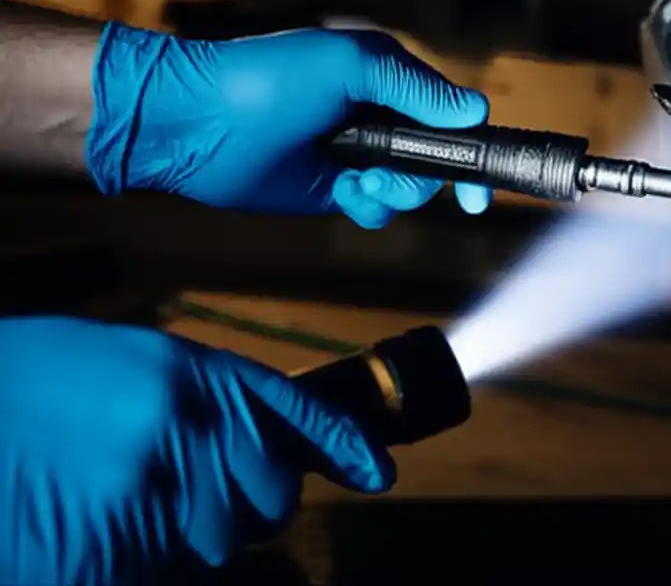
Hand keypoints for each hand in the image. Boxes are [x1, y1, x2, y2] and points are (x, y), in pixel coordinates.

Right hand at [0, 316, 393, 584]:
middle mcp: (184, 430)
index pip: (294, 415)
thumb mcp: (129, 362)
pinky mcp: (106, 554)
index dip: (342, 444)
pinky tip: (102, 528)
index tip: (378, 473)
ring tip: (124, 501)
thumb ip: (203, 398)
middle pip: (269, 496)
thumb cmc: (30, 381)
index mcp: (190, 374)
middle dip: (248, 504)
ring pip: (216, 544)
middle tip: (194, 493)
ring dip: (190, 536)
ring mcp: (147, 496)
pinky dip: (144, 561)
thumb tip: (262, 444)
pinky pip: (161, 572)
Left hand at [87, 24, 491, 227]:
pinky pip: (376, 206)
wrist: (196, 123)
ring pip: (409, 187)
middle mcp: (378, 116)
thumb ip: (416, 88)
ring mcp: (355, 153)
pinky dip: (370, 206)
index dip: (471, 147)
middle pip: (436, 158)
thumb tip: (476, 110)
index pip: (450, 113)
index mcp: (387, 78)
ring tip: (357, 182)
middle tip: (385, 174)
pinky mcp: (332, 188)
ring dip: (393, 191)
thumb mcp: (349, 65)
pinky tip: (344, 194)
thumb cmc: (269, 79)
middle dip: (423, 175)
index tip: (480, 187)